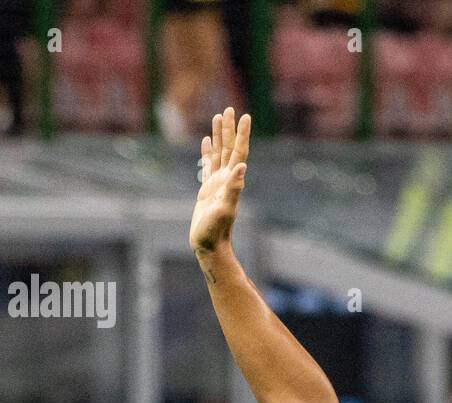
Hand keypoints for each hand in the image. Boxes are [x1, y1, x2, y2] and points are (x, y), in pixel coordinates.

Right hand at [190, 108, 250, 256]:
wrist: (209, 244)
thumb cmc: (216, 230)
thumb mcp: (225, 208)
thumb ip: (233, 188)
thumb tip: (241, 167)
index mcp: (232, 180)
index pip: (239, 151)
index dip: (242, 134)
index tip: (245, 116)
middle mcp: (226, 178)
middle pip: (229, 147)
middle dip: (229, 128)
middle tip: (229, 108)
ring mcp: (217, 182)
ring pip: (218, 152)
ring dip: (219, 135)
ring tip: (217, 116)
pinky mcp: (207, 188)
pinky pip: (207, 164)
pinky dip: (207, 151)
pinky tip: (206, 141)